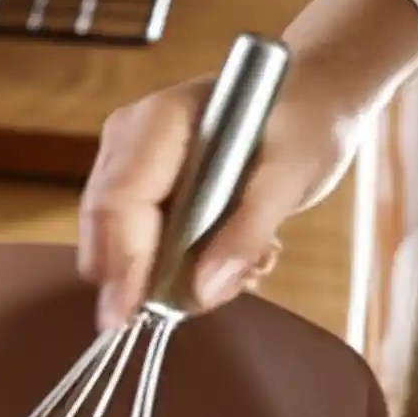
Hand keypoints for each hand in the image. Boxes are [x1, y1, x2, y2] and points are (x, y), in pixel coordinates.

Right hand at [77, 0, 417, 329]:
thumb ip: (247, 231)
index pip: (117, 202)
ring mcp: (128, 163)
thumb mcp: (291, 176)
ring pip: (117, 242)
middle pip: (104, 227)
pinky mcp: (141, 188)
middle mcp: (129, 140)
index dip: (120, 263)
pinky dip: (179, 266)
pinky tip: (230, 256)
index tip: (127, 318)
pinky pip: (138, 242)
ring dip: (172, 274)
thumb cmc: (305, 120)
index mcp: (158, 121)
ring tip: (244, 267)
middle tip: (200, 305)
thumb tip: (202, 290)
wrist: (313, 97)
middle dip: (144, 277)